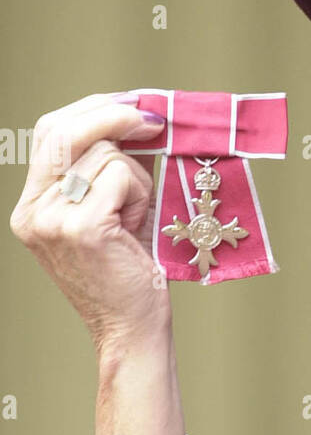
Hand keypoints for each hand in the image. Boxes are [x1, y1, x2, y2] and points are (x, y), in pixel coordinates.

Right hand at [9, 92, 174, 350]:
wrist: (132, 329)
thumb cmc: (128, 272)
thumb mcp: (108, 211)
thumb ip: (107, 167)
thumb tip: (136, 115)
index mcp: (31, 206)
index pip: (49, 133)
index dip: (90, 110)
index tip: (128, 104)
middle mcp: (32, 212)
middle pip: (65, 131)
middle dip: (114, 116)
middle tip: (155, 121)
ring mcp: (52, 220)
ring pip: (103, 154)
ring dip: (135, 176)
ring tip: (136, 213)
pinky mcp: (81, 228)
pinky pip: (119, 176)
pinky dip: (139, 193)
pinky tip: (137, 223)